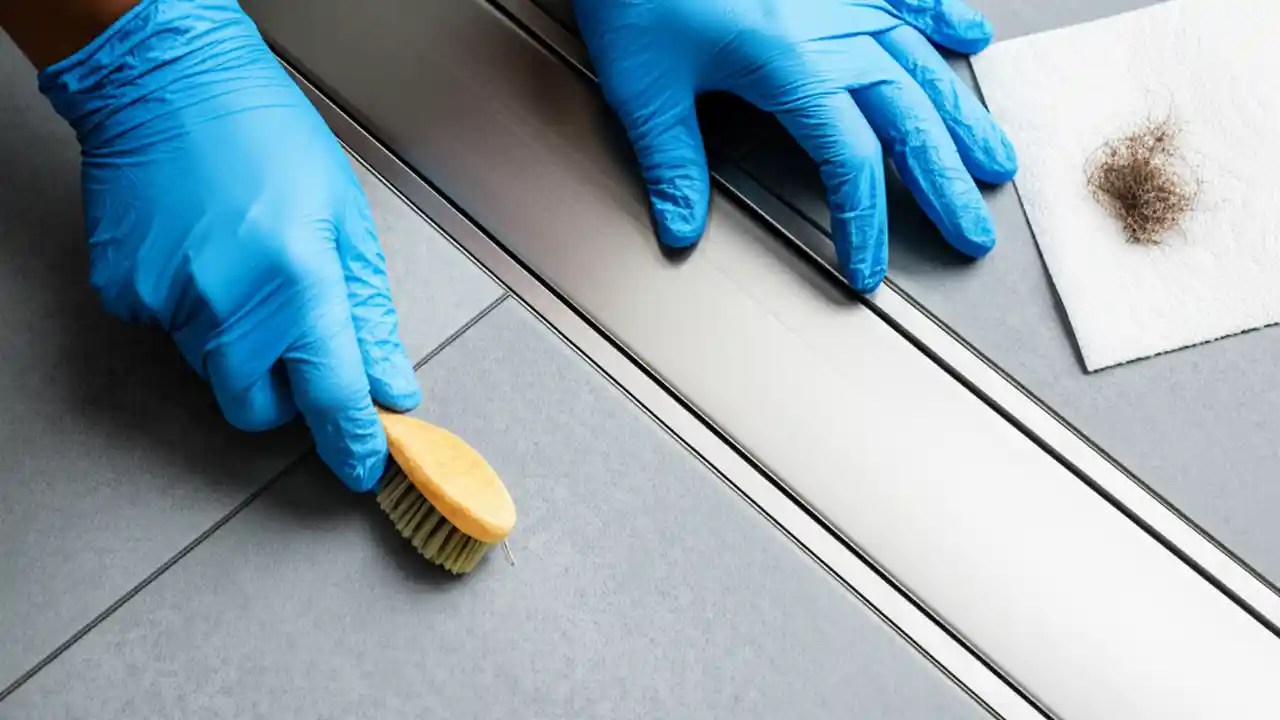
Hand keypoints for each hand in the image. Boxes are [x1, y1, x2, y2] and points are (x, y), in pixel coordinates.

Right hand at [38, 0, 420, 490]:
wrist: (169, 83)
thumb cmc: (265, 135)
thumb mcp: (345, 221)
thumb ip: (369, 316)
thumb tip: (391, 383)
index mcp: (299, 286)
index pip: (335, 399)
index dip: (353, 443)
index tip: (365, 465)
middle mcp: (229, 308)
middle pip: (258, 410)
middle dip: (287, 396)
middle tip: (301, 346)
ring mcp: (169, 304)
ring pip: (214, 372)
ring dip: (241, 348)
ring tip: (249, 273)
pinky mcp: (126, 294)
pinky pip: (171, 334)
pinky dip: (196, 314)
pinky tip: (206, 258)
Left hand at [575, 0, 1017, 291]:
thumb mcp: (643, 86)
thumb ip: (671, 163)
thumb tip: (681, 228)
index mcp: (789, 63)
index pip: (848, 160)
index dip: (863, 221)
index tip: (865, 269)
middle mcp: (830, 26)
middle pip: (907, 116)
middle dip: (944, 182)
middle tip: (973, 233)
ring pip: (921, 60)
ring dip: (961, 114)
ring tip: (995, 158)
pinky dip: (940, 14)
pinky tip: (969, 38)